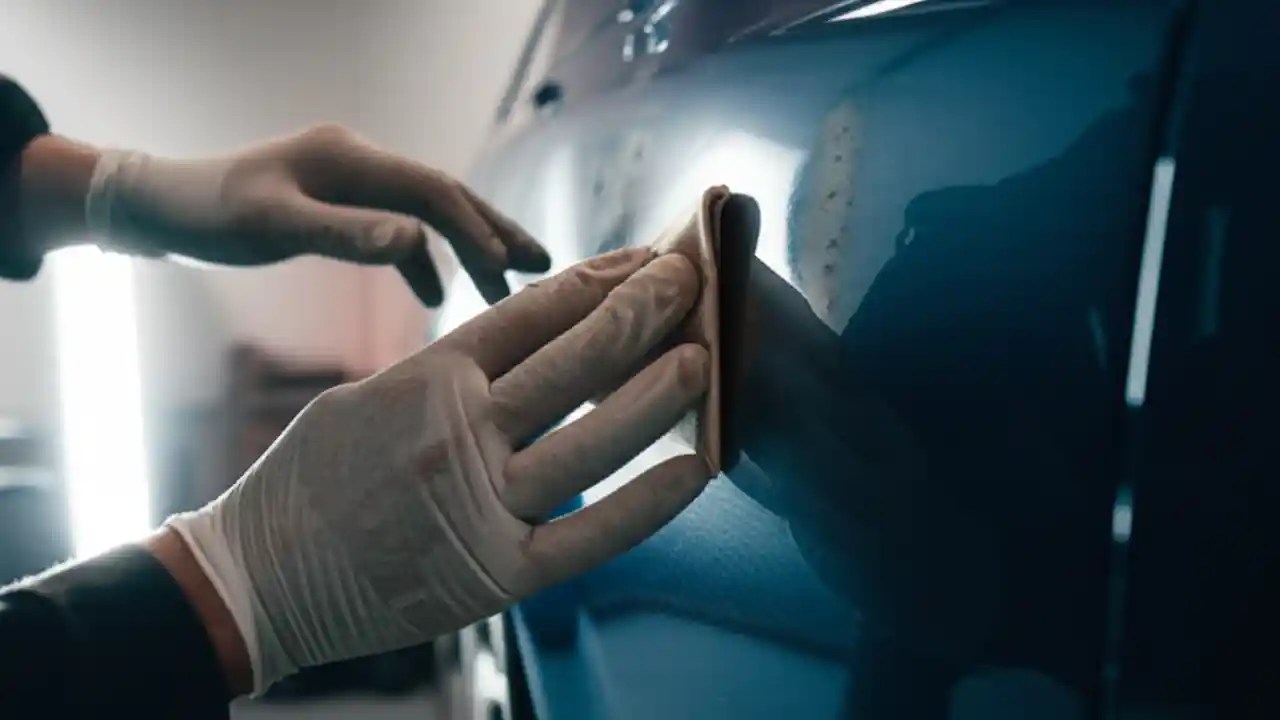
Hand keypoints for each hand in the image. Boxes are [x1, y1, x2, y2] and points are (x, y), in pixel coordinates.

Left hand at [85, 124, 549, 304]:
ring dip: (468, 243)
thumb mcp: (273, 224)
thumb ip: (346, 234)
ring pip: (428, 210)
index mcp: (349, 159)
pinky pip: (398, 226)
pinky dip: (424, 257)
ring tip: (509, 278)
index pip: (433, 192)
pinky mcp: (340, 203)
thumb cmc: (209, 215)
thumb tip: (418, 245)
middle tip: (543, 263)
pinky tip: (437, 290)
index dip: (475, 230)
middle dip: (493, 229)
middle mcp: (360, 161)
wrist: (163, 207)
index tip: (509, 272)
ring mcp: (353, 181)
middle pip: (444, 194)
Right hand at [166, 248, 712, 693]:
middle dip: (642, 311)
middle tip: (691, 281)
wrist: (259, 582)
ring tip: (707, 355)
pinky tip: (698, 467)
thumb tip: (520, 341)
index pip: (532, 312)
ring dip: (658, 390)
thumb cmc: (308, 482)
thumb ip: (447, 369)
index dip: (598, 280)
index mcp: (427, 379)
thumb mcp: (366, 397)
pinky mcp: (497, 574)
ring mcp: (481, 504)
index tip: (642, 258)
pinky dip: (649, 501)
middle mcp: (460, 432)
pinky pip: (591, 534)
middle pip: (575, 358)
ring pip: (594, 436)